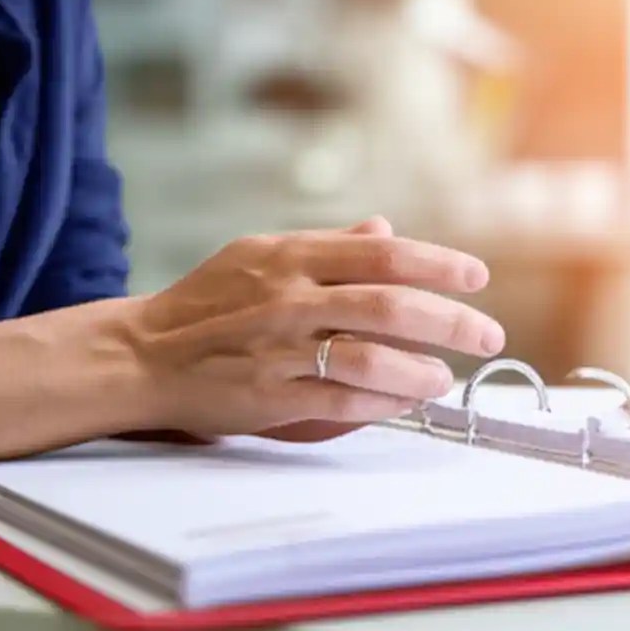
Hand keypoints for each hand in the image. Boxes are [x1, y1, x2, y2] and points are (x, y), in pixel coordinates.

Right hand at [125, 217, 504, 440]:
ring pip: (369, 355)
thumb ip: (327, 244)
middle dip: (451, 321)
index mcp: (292, 256)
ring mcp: (280, 347)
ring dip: (420, 369)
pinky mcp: (269, 394)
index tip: (476, 277)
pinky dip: (382, 402)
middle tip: (488, 336)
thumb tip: (384, 228)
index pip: (383, 254)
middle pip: (390, 304)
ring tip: (446, 377)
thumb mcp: (260, 253)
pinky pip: (340, 399)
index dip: (439, 264)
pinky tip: (406, 401)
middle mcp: (290, 297)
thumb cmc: (206, 302)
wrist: (141, 352)